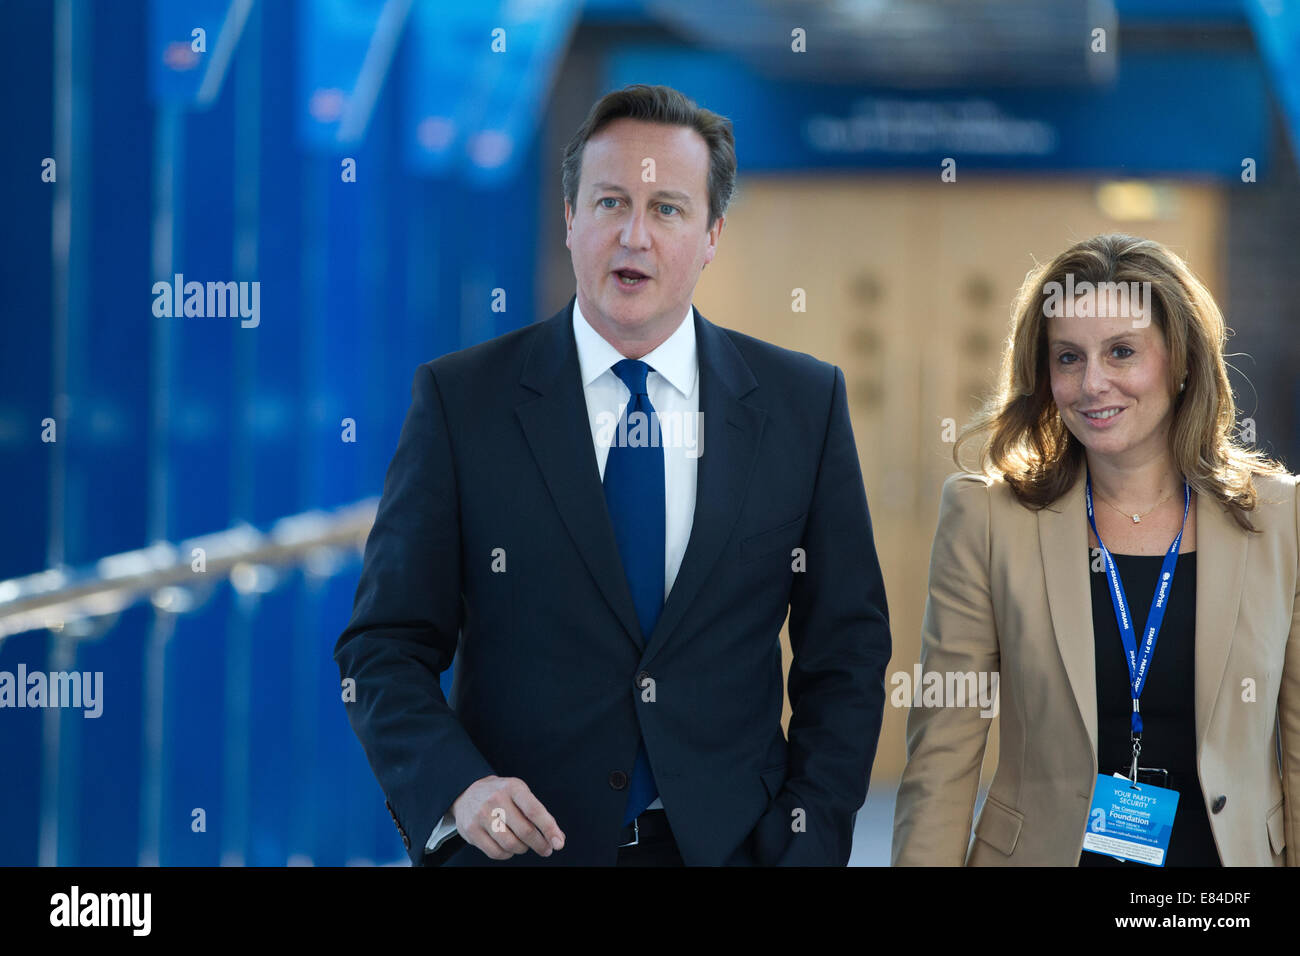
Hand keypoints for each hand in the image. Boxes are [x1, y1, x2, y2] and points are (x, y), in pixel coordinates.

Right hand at [450, 775, 565, 859]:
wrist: (466, 793)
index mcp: (513, 787)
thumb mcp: (520, 794)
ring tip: (524, 846)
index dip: (549, 829)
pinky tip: (509, 848)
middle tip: (546, 849)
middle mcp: (496, 799)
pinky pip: (496, 852)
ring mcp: (481, 815)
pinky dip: (507, 854)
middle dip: (540, 844)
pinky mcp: (471, 830)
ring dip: (523, 849)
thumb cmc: (502, 796)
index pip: (535, 811)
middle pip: (524, 831)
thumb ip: (539, 813)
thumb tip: (558, 837)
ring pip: (510, 844)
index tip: (559, 843)